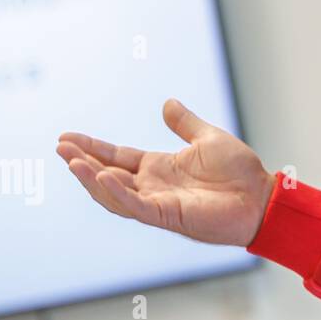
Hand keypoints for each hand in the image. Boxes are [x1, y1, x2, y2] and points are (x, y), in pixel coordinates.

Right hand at [56, 98, 275, 246]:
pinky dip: (117, 193)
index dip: (92, 148)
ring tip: (71, 162)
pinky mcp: (168, 216)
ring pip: (114, 194)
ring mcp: (157, 203)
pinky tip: (101, 178)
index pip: (116, 156)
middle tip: (59, 148)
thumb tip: (167, 102)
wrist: (261, 196)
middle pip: (107, 174)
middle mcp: (152, 186)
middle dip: (82, 162)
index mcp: (159, 168)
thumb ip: (185, 124)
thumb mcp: (208, 138)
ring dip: (91, 179)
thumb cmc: (239, 172)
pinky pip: (136, 205)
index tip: (66, 137)